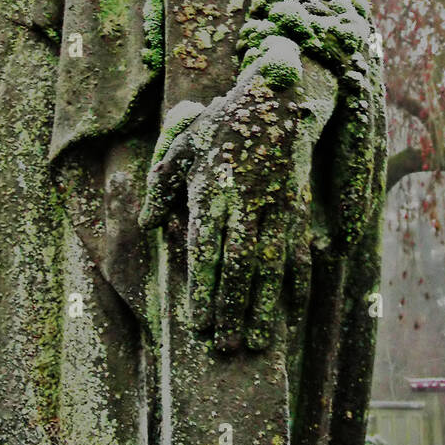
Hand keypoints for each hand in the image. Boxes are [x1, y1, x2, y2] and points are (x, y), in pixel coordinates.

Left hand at [141, 39, 337, 352]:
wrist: (276, 97)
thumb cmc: (223, 123)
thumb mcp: (184, 145)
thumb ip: (163, 184)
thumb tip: (146, 223)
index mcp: (214, 191)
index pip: (206, 250)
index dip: (204, 289)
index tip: (199, 323)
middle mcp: (246, 203)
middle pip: (238, 266)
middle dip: (231, 309)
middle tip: (225, 347)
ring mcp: (275, 206)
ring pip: (269, 266)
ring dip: (263, 306)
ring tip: (256, 342)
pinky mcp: (297, 206)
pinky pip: (298, 250)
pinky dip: (297, 281)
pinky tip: (293, 310)